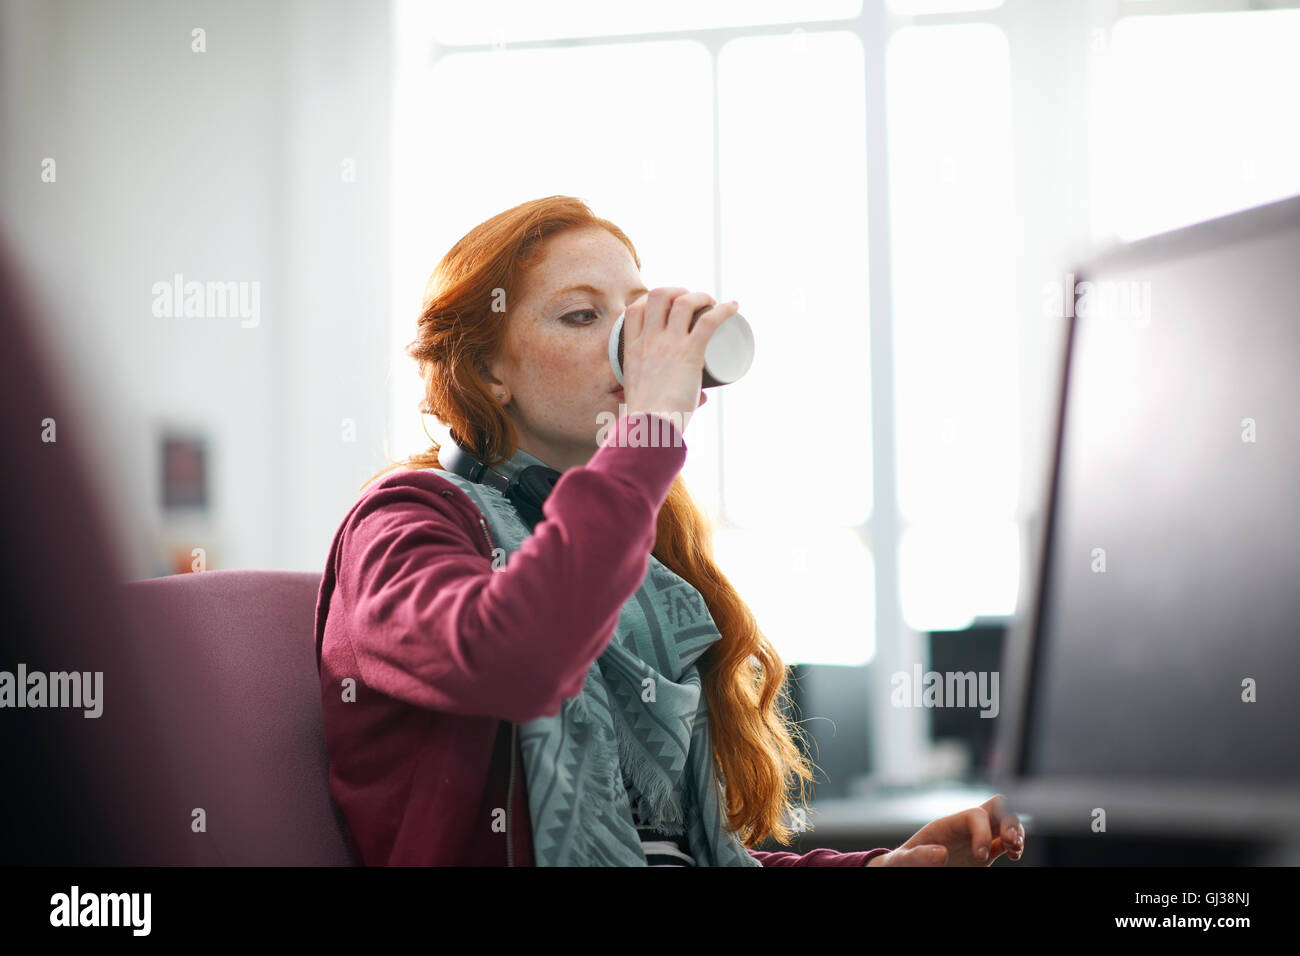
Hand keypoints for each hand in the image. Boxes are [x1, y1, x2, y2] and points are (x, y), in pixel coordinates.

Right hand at [621, 288, 734, 432]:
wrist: (649, 427)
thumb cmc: (647, 419)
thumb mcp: (644, 398)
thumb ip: (674, 398)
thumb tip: (701, 398)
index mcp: (631, 349)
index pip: (634, 309)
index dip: (649, 299)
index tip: (665, 304)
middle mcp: (648, 340)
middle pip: (659, 295)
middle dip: (677, 291)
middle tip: (693, 302)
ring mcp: (668, 344)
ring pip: (684, 302)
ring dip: (701, 296)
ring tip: (713, 303)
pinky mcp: (689, 353)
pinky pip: (709, 321)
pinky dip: (725, 310)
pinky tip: (734, 307)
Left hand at [865, 794, 1024, 865]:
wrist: (904, 868)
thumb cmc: (901, 863)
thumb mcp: (903, 860)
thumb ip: (918, 855)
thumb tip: (941, 854)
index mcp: (947, 824)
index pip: (975, 815)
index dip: (983, 832)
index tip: (980, 856)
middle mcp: (965, 827)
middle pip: (997, 808)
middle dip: (1009, 821)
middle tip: (1011, 842)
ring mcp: (976, 838)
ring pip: (1005, 821)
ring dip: (1017, 830)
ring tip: (1015, 849)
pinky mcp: (983, 853)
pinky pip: (1005, 841)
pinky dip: (1016, 844)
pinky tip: (1014, 854)